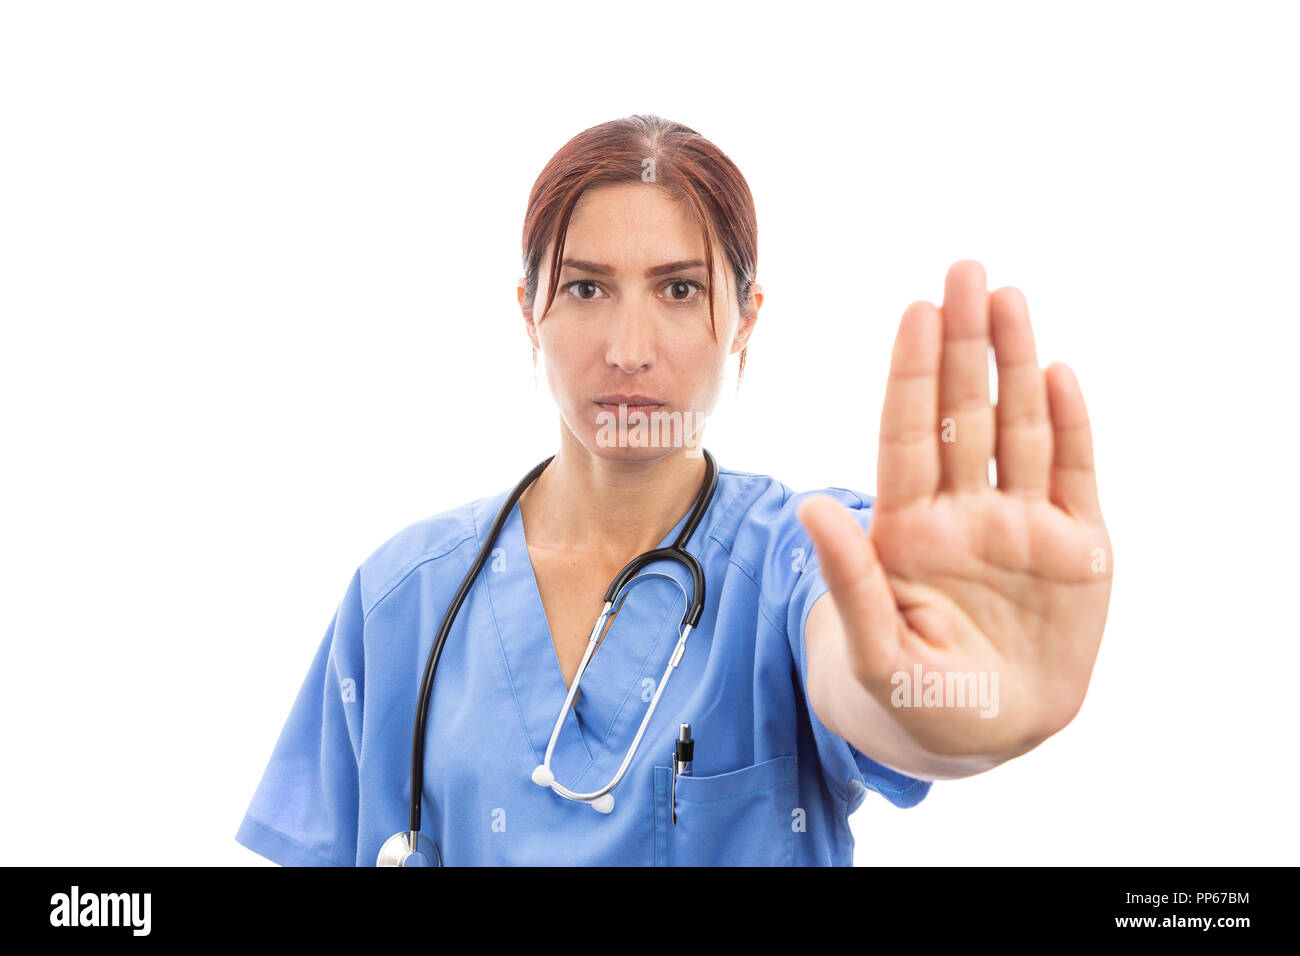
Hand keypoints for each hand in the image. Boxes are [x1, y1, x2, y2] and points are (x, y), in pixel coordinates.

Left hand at [798, 260, 1112, 762]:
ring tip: (1009, 299)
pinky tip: (1058, 374)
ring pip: (1019, 428)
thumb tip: (811, 508)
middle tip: (965, 270)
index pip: (909, 434)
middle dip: (964, 344)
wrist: (988, 736)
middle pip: (964, 413)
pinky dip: (1071, 426)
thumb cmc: (919, 698)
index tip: (914, 313)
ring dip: (1016, 365)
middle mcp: (965, 511)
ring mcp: (1022, 523)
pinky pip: (1074, 475)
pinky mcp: (1077, 548)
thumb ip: (850, 580)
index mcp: (909, 529)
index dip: (912, 375)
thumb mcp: (877, 650)